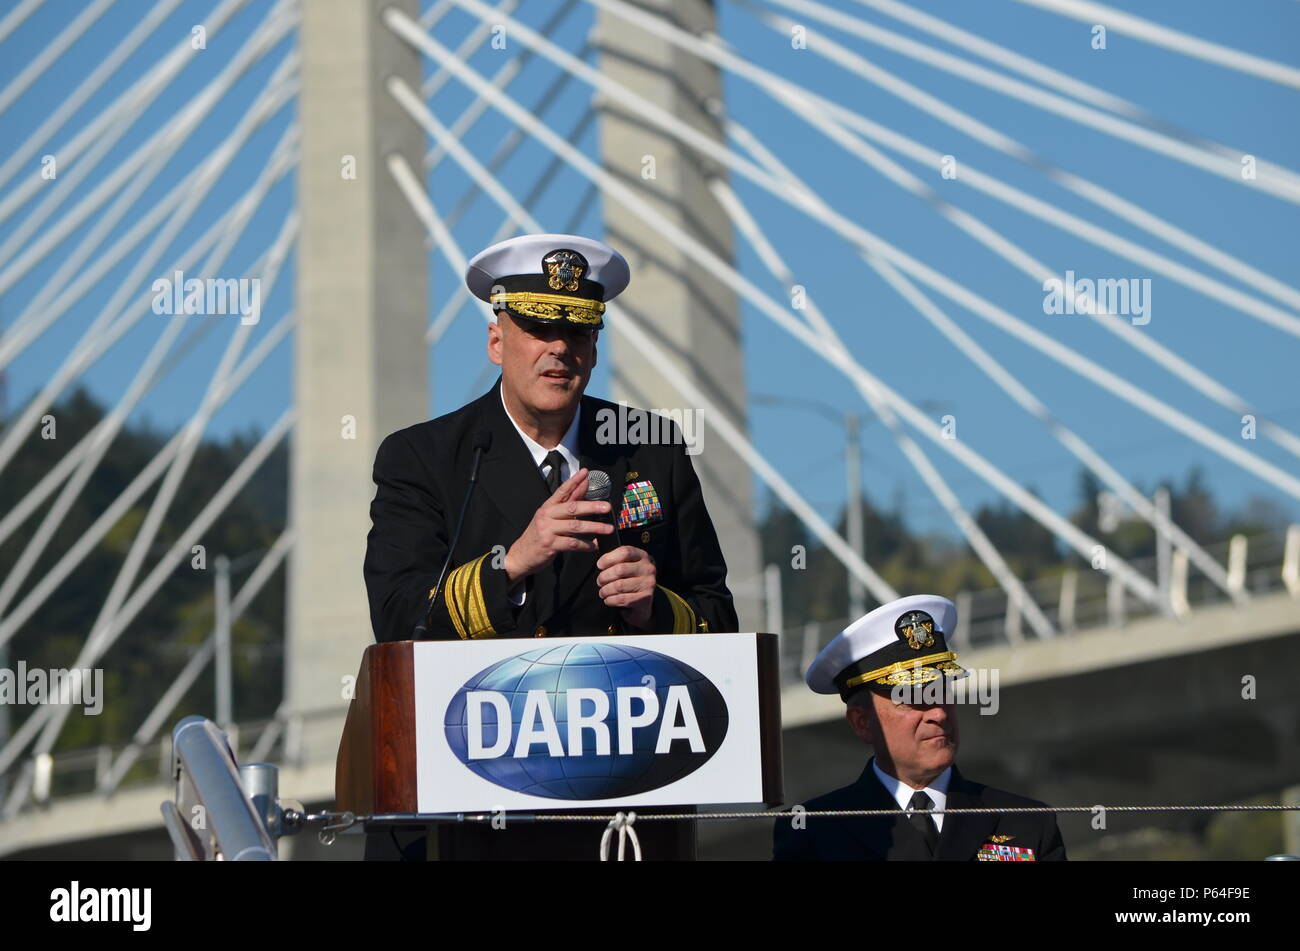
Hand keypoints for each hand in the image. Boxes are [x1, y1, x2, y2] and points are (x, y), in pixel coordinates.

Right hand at [504, 467, 612, 582]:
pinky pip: (572, 543)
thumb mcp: (550, 517)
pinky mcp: (550, 545)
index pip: (562, 491)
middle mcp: (546, 515)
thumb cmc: (539, 534)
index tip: (586, 473)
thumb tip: (583, 487)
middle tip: (607, 507)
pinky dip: (585, 545)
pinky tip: (594, 545)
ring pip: (575, 526)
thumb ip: (567, 504)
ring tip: (608, 528)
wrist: (521, 555)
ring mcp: (547, 530)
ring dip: (594, 527)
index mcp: (547, 507)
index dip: (574, 481)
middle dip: (592, 506)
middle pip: (572, 507)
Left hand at [596, 545, 656, 629]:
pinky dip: (611, 600)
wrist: (643, 600)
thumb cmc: (629, 578)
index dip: (608, 558)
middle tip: (599, 581)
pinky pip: (622, 599)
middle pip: (620, 570)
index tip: (599, 565)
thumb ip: (612, 554)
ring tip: (602, 592)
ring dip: (606, 590)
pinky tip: (608, 600)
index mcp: (642, 556)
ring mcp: (648, 583)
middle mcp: (648, 568)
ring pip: (619, 586)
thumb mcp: (625, 563)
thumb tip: (595, 542)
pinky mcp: (645, 598)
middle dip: (604, 577)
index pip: (625, 552)